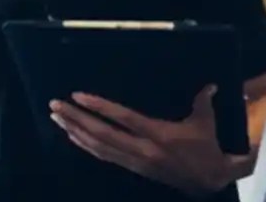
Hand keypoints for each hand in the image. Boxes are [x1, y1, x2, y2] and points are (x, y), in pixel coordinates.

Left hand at [49, 86, 254, 197]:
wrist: (210, 182)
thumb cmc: (207, 149)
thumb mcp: (206, 123)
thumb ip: (202, 101)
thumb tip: (208, 84)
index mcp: (158, 134)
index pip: (123, 118)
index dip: (99, 107)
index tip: (78, 96)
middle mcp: (142, 149)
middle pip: (101, 134)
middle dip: (76, 119)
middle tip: (55, 105)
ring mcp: (136, 161)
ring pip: (98, 147)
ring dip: (75, 131)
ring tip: (57, 117)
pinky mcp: (133, 168)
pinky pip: (104, 156)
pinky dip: (85, 145)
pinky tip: (72, 135)